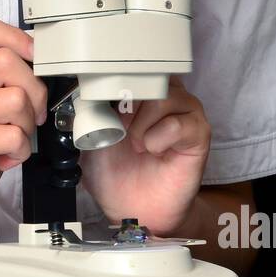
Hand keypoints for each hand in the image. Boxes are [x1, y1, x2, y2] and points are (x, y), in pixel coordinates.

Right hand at [0, 12, 47, 241]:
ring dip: (27, 125)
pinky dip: (21, 150)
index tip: (33, 61)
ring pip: (15, 98)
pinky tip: (7, 158)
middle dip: (34, 91)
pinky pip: (12, 135)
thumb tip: (41, 61)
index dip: (15, 38)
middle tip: (29, 117)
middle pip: (7, 61)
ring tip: (13, 139)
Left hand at [78, 75, 210, 235]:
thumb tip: (77, 92)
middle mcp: (165, 97)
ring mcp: (185, 113)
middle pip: (151, 76)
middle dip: (128, 100)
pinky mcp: (198, 133)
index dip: (114, 79)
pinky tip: (153, 151)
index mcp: (139, 93)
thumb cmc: (116, 173)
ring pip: (165, 96)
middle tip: (118, 125)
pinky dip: (158, 138)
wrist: (134, 208)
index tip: (99, 97)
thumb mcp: (90, 137)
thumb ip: (86, 112)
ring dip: (142, 123)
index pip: (131, 67)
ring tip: (136, 144)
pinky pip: (179, 123)